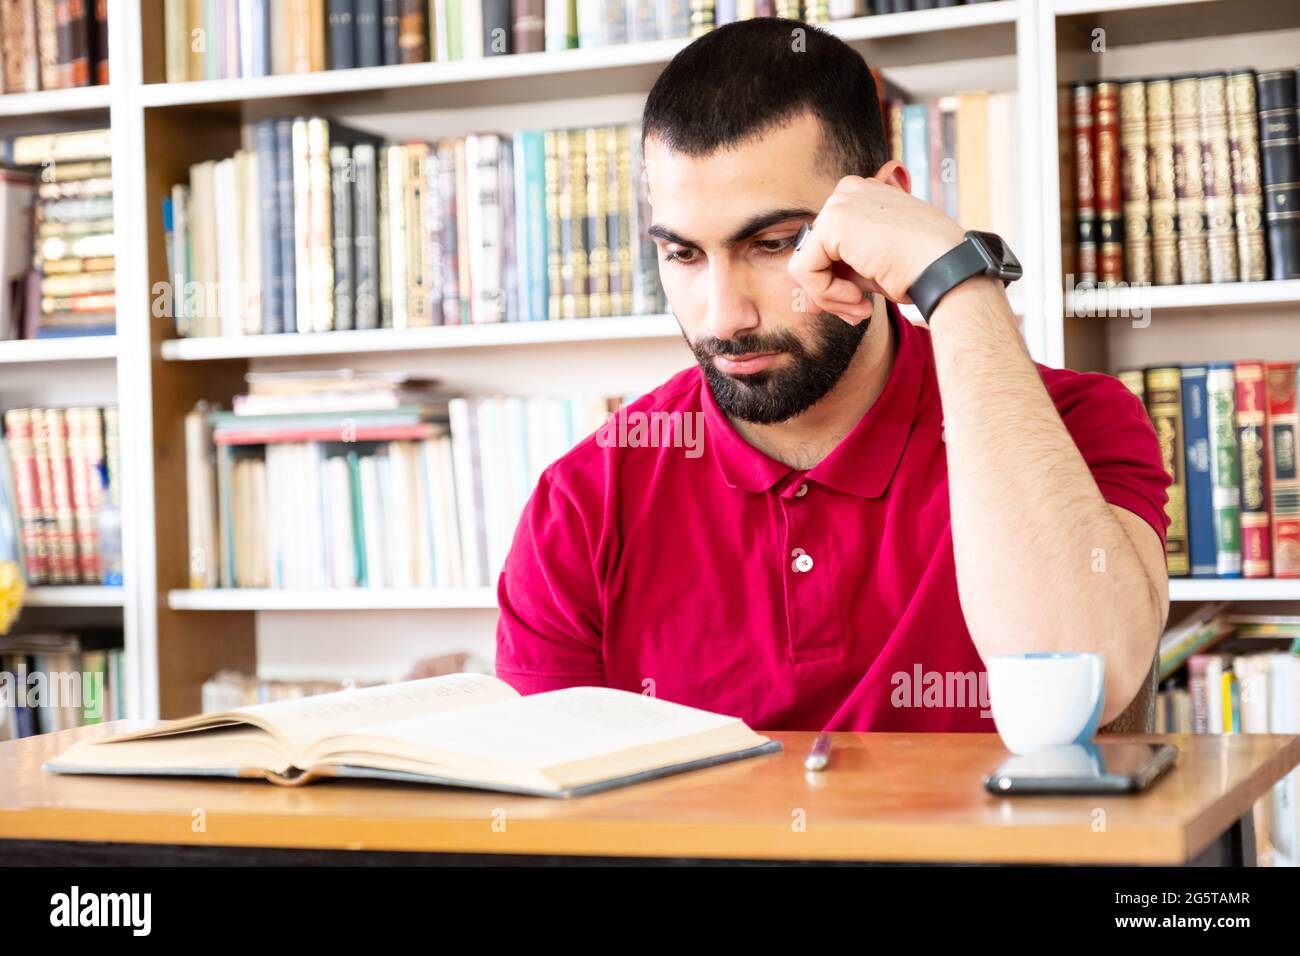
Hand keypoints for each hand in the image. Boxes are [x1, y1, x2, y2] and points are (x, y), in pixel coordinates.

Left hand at [787, 173, 965, 321]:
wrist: (947, 268)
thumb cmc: (921, 269)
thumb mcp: (873, 266)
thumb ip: (842, 271)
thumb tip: (808, 299)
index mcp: (862, 197)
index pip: (827, 245)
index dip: (834, 281)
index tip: (857, 305)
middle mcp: (849, 191)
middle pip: (814, 252)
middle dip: (830, 291)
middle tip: (858, 313)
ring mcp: (841, 202)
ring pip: (806, 263)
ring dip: (829, 297)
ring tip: (860, 309)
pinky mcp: (834, 221)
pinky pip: (806, 270)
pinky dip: (826, 294)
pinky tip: (858, 299)